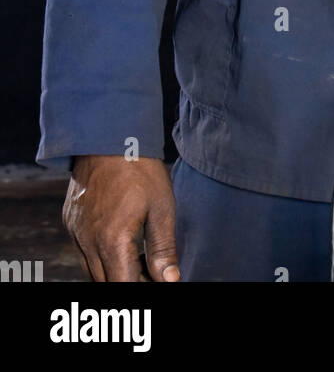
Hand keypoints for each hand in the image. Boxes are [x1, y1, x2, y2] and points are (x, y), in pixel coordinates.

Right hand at [63, 155, 179, 282]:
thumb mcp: (161, 207)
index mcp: (112, 241)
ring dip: (114, 273)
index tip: (159, 283)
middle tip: (153, 275)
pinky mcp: (71, 223)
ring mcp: (76, 233)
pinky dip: (101, 258)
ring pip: (92, 272)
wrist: (108, 135)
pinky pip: (84, 253)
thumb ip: (163, 249)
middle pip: (106, 284)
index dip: (144, 290)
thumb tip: (171, 281)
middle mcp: (88, 242)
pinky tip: (120, 245)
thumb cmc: (140, 169)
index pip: (125, 287)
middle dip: (130, 283)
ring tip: (140, 262)